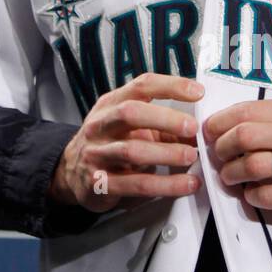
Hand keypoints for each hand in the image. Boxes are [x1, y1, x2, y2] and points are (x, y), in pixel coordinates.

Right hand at [48, 73, 204, 214]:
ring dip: (166, 154)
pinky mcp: (99, 184)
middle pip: (131, 113)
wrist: (70, 173)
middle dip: (165, 119)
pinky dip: (165, 185)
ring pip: (131, 151)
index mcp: (111, 104)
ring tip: (191, 157)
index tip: (197, 92)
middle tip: (192, 128)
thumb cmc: (109, 144)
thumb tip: (200, 128)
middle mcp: (101, 125)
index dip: (170, 86)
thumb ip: (162, 125)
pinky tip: (185, 184)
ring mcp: (97, 154)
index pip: (141, 86)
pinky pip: (135, 184)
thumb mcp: (130, 126)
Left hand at [202, 95, 271, 213]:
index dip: (219, 124)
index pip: (244, 112)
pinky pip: (268, 194)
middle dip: (221, 149)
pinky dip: (253, 196)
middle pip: (242, 137)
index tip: (210, 133)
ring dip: (232, 174)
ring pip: (252, 167)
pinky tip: (254, 193)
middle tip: (219, 157)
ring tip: (231, 177)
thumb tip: (232, 125)